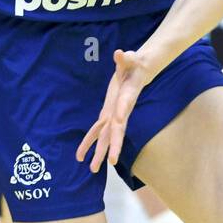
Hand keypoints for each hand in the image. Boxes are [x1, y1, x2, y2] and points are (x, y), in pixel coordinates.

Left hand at [76, 49, 148, 173]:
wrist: (139, 72)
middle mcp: (121, 110)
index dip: (121, 116)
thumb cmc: (134, 64)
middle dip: (114, 146)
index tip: (118, 124)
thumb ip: (126, 58)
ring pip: (107, 136)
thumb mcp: (131, 59)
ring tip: (92, 169)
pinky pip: (98, 130)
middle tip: (111, 161)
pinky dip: (90, 142)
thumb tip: (120, 53)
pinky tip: (82, 155)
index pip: (124, 109)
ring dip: (100, 152)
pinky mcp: (108, 114)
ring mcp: (114, 114)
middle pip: (118, 130)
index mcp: (127, 97)